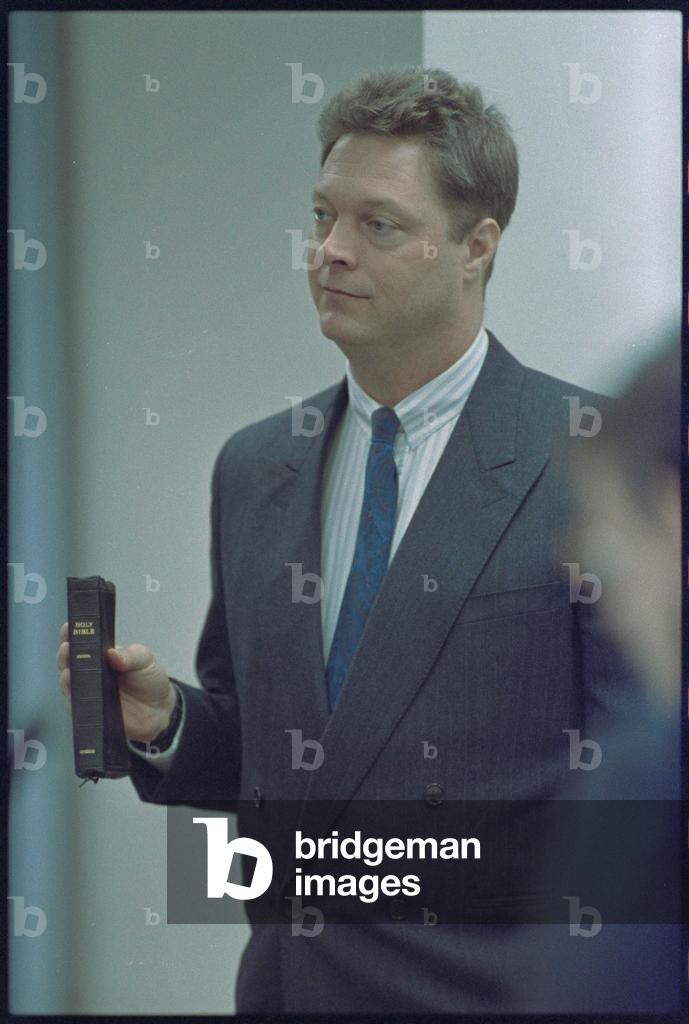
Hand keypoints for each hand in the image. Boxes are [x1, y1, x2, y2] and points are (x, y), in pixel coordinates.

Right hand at [57, 622, 177, 742]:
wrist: (158, 709)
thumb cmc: (148, 679)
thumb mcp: (144, 660)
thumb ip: (130, 656)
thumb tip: (113, 653)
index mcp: (99, 654)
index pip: (80, 640)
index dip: (71, 633)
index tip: (69, 627)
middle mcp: (89, 672)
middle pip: (68, 660)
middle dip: (64, 653)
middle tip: (67, 648)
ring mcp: (87, 691)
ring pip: (67, 683)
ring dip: (65, 677)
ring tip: (69, 672)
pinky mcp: (88, 711)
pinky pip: (75, 706)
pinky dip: (72, 700)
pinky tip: (74, 694)